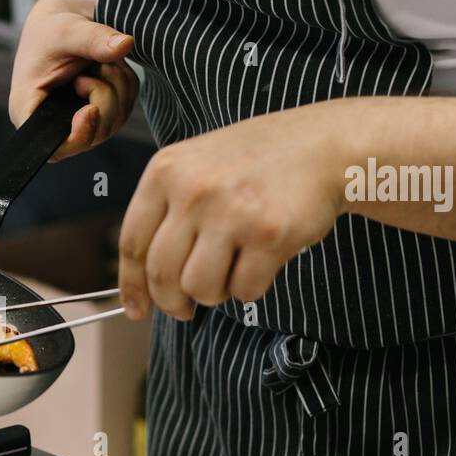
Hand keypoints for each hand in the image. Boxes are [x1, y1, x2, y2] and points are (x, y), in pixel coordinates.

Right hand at [9, 0, 138, 160]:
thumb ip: (93, 38)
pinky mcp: (98, 115)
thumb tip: (125, 44)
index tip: (91, 109)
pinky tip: (109, 65)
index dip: (77, 139)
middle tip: (99, 64)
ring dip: (118, 87)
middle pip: (92, 136)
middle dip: (106, 98)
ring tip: (102, 60)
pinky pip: (124, 109)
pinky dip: (125, 85)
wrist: (62, 20)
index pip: (51, 148)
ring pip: (112, 123)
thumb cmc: (52, 28)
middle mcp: (52, 124)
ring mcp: (78, 122)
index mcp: (29, 109)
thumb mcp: (68, 29)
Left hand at [118, 103, 350, 320]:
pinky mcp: (270, 234)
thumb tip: (140, 285)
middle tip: (184, 308)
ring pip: (199, 288)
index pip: (133, 243)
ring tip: (230, 272)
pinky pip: (244, 290)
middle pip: (162, 274)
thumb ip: (165, 214)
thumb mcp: (196, 167)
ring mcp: (231, 212)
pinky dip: (251, 288)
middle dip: (172, 302)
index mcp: (166, 171)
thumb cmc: (255, 162)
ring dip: (214, 294)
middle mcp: (193, 189)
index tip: (136, 310)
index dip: (132, 285)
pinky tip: (261, 262)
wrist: (323, 145)